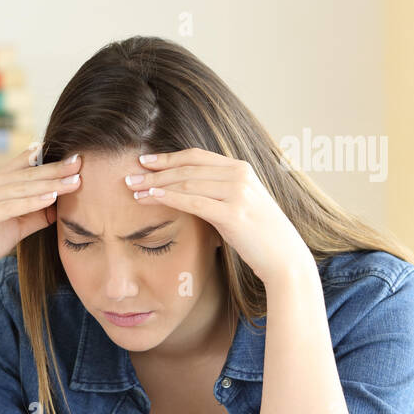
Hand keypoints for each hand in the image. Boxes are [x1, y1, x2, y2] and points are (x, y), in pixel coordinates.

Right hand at [0, 143, 82, 286]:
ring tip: (74, 180)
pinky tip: (51, 198)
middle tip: (81, 162)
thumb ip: (34, 214)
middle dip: (56, 169)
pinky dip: (32, 202)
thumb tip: (59, 207)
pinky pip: (11, 206)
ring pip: (22, 188)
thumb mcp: (14, 227)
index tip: (75, 156)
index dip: (50, 160)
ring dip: (50, 184)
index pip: (25, 167)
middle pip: (28, 174)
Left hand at [130, 148, 312, 286]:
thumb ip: (217, 191)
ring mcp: (238, 193)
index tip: (145, 161)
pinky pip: (193, 202)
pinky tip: (150, 198)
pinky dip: (168, 198)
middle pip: (187, 168)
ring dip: (156, 185)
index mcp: (241, 169)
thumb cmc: (258, 235)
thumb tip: (185, 188)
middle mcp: (240, 175)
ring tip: (133, 189)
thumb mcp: (238, 204)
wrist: (284, 257)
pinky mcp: (233, 213)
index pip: (196, 156)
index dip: (168, 157)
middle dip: (155, 172)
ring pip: (186, 183)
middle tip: (129, 176)